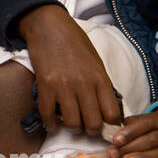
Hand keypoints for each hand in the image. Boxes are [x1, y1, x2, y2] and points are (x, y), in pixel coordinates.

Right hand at [16, 5, 122, 135]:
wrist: (49, 27)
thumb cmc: (74, 42)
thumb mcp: (96, 62)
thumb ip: (101, 84)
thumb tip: (106, 108)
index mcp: (100, 78)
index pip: (112, 114)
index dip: (111, 124)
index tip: (106, 124)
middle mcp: (84, 85)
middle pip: (93, 123)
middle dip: (92, 130)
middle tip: (87, 126)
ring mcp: (63, 86)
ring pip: (72, 123)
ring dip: (72, 128)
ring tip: (70, 124)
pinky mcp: (45, 86)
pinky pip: (48, 114)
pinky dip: (50, 124)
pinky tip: (52, 123)